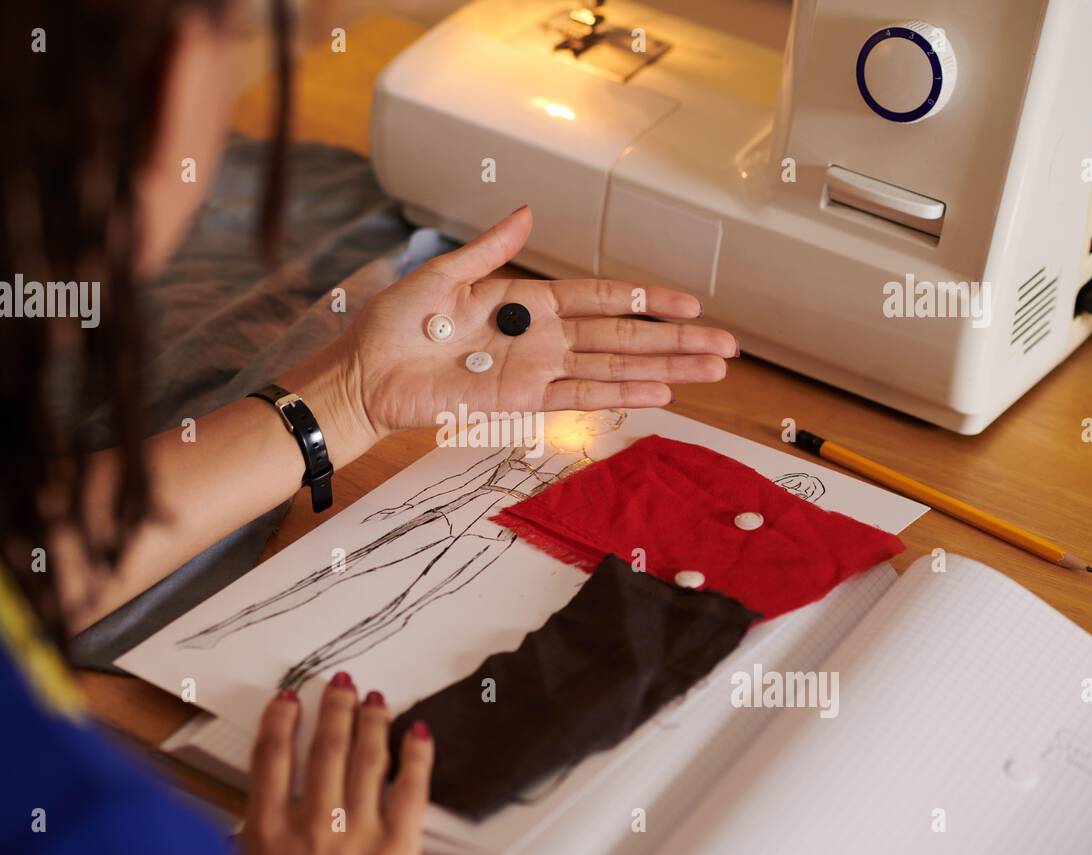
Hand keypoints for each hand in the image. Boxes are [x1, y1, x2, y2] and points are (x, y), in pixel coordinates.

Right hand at [241, 674, 432, 854]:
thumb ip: (261, 838)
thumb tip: (255, 814)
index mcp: (270, 837)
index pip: (270, 759)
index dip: (279, 721)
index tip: (287, 700)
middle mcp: (314, 827)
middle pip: (325, 750)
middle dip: (335, 710)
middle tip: (341, 686)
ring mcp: (358, 835)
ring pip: (366, 760)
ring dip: (371, 722)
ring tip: (375, 700)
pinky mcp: (399, 848)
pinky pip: (411, 790)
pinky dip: (417, 756)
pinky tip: (418, 733)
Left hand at [293, 206, 737, 443]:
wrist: (366, 373)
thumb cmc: (396, 324)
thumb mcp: (443, 274)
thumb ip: (491, 249)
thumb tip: (527, 213)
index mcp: (527, 301)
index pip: (601, 298)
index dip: (646, 299)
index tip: (689, 303)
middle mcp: (542, 338)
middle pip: (622, 336)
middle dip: (675, 340)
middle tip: (725, 345)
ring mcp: (536, 372)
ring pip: (613, 369)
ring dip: (663, 369)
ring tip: (710, 370)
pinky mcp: (520, 404)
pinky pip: (579, 399)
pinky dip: (619, 396)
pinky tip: (659, 393)